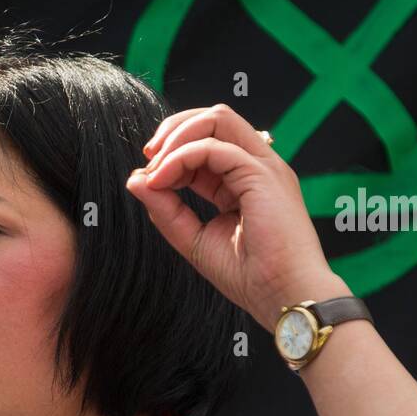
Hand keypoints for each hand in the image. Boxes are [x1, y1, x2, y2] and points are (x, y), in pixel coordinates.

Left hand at [125, 103, 349, 330]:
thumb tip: (135, 178)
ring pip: (217, 119)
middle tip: (148, 157)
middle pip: (214, 118)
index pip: (206, 142)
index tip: (148, 176)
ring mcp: (263, 166)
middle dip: (173, 129)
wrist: (281, 297)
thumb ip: (165, 209)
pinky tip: (164, 179)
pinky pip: (215, 148)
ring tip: (155, 166)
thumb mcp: (193, 238)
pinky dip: (181, 157)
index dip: (172, 150)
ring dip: (177, 135)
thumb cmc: (248, 276)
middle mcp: (257, 166)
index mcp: (244, 180)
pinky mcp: (263, 174)